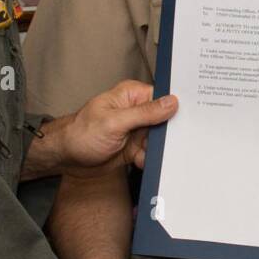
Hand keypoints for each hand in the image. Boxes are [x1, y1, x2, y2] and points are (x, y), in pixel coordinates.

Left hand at [60, 80, 176, 174]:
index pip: (163, 97)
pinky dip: (150, 160)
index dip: (177, 108)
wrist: (66, 158)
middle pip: (165, 120)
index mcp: (132, 96)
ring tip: (155, 154)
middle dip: (170, 133)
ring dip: (159, 150)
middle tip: (177, 144)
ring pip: (160, 140)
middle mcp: (137, 112)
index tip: (193, 118)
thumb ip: (144, 113)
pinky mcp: (134, 148)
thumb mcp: (114, 122)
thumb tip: (172, 102)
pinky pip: (150, 154)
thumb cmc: (82, 134)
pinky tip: (142, 163)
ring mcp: (136, 131)